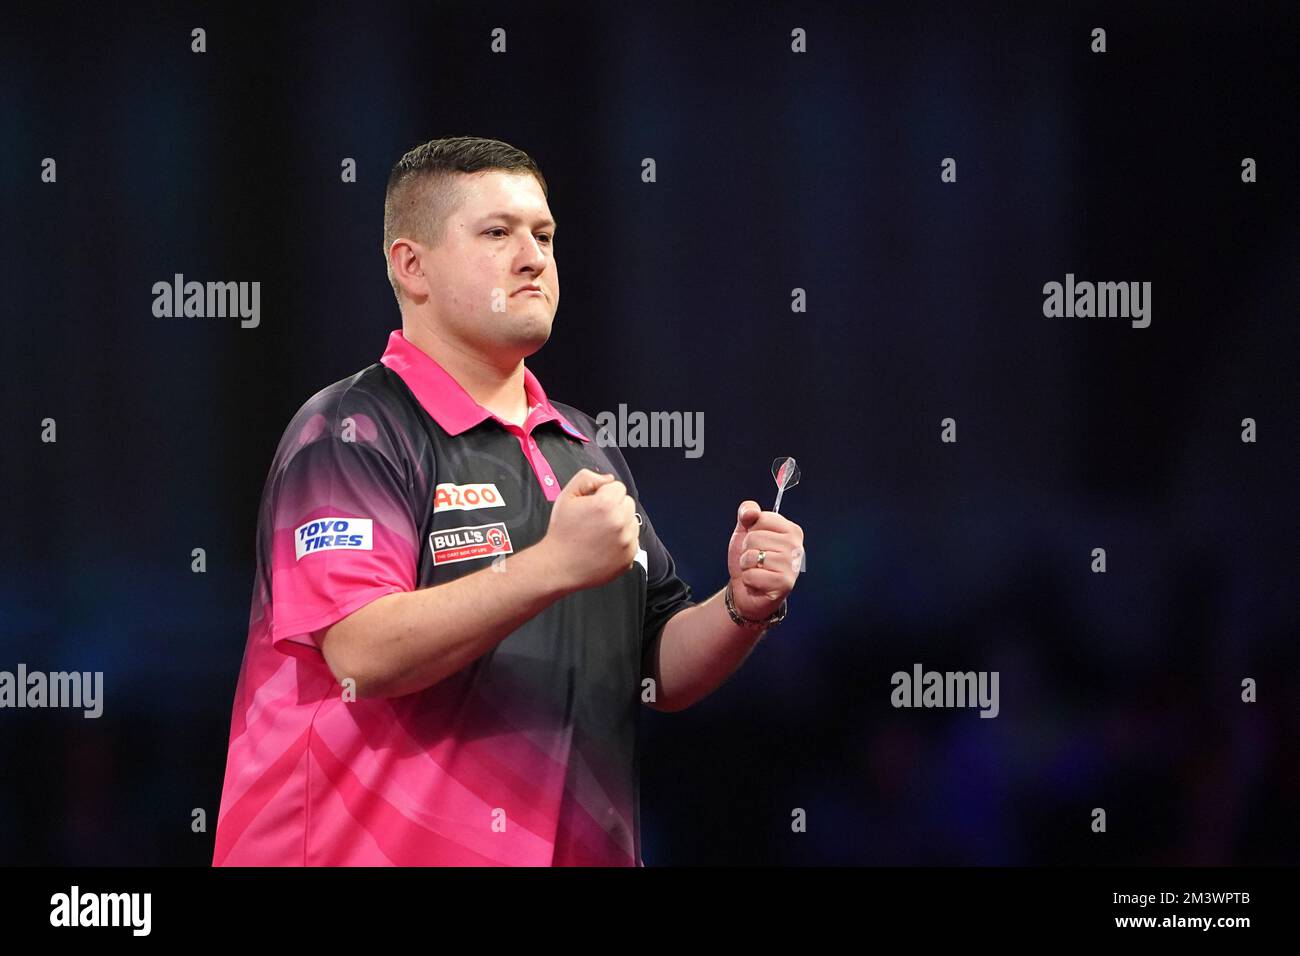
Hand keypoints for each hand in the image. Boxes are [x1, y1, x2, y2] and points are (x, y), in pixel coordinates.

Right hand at [541, 468, 640, 593]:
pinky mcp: (629, 557)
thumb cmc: (562, 532)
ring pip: (632, 521)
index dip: (603, 493)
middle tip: (595, 520)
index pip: (618, 486)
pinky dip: (622, 541)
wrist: (559, 566)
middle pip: (628, 503)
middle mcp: (620, 522)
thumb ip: (587, 478)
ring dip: (620, 524)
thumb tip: (608, 479)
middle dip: (614, 507)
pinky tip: (604, 545)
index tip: (592, 505)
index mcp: (606, 504)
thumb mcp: (566, 496)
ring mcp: (627, 542)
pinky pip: (633, 540)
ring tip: (599, 534)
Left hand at [726, 500, 802, 620]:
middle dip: (747, 550)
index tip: (758, 542)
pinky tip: (758, 583)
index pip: (761, 518)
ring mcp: (792, 566)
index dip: (751, 530)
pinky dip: (748, 579)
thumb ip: (748, 512)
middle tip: (756, 560)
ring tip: (757, 570)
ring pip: (752, 556)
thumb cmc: (750, 559)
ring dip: (747, 565)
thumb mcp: (745, 531)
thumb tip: (751, 511)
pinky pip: (752, 574)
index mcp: (791, 530)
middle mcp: (796, 546)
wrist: (746, 590)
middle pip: (755, 537)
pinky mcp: (784, 583)